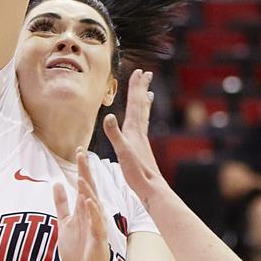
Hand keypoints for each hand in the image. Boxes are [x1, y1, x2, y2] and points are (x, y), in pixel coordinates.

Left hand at [53, 149, 112, 260]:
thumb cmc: (79, 247)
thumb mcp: (65, 221)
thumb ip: (61, 204)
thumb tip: (57, 184)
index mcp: (84, 208)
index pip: (84, 184)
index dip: (81, 168)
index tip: (79, 151)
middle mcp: (92, 212)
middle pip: (89, 188)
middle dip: (85, 171)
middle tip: (82, 153)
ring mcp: (97, 224)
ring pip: (92, 203)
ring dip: (87, 190)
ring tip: (82, 176)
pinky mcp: (99, 236)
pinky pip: (96, 222)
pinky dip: (93, 211)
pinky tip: (89, 201)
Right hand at [103, 69, 161, 200]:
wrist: (152, 189)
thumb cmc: (137, 173)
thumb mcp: (122, 153)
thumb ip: (115, 135)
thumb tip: (108, 116)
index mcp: (134, 130)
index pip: (135, 103)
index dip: (135, 87)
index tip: (138, 71)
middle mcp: (140, 132)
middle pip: (141, 105)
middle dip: (141, 88)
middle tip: (145, 73)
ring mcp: (142, 139)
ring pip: (144, 114)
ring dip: (144, 101)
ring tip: (148, 91)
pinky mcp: (142, 148)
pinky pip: (143, 126)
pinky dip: (143, 118)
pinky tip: (142, 121)